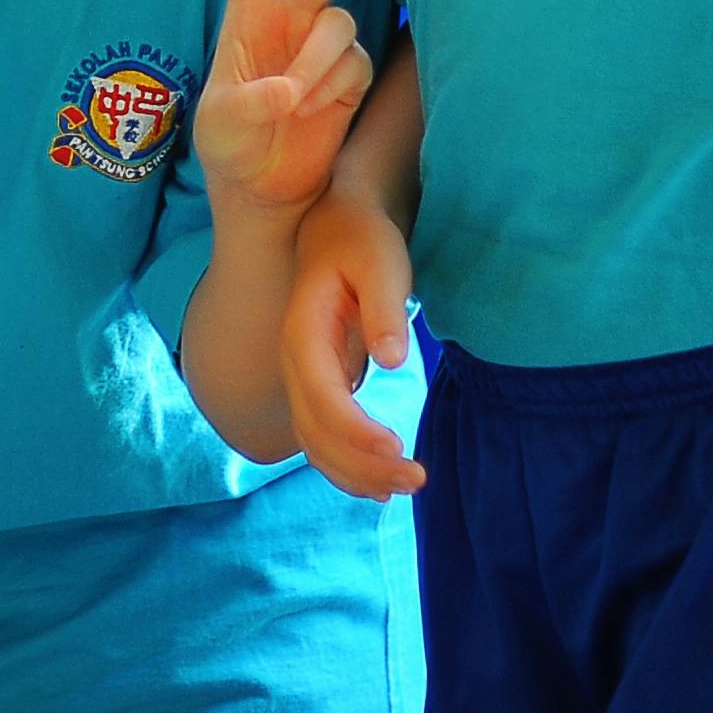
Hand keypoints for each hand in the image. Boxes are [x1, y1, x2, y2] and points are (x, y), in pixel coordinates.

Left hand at [192, 0, 391, 218]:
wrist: (262, 186)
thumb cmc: (229, 144)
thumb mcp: (221, 123)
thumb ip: (249, 102)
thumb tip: (287, 89)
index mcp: (248, 12)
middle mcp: (290, 18)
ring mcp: (322, 45)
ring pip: (341, 23)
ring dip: (319, 60)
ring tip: (294, 99)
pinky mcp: (350, 74)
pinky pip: (355, 64)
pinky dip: (334, 87)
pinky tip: (314, 112)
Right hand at [281, 191, 424, 498]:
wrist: (336, 226)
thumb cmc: (362, 241)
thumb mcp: (381, 263)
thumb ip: (385, 309)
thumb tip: (391, 359)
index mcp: (303, 332)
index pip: (322, 395)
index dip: (355, 430)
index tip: (398, 449)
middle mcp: (294, 363)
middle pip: (314, 432)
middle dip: (362, 465)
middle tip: (418, 478)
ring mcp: (303, 379)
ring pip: (314, 443)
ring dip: (356, 474)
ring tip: (407, 486)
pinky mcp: (319, 388)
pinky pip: (322, 439)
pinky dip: (347, 467)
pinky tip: (381, 483)